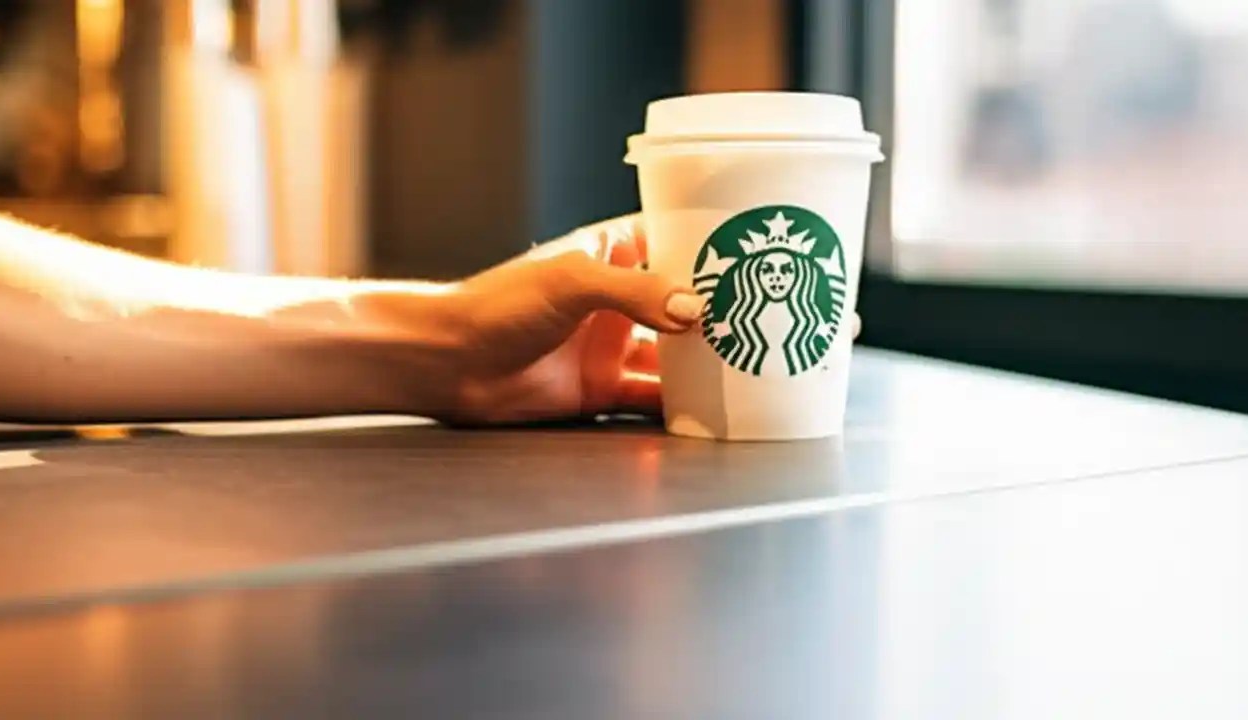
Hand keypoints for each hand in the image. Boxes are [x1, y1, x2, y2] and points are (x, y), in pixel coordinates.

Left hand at [394, 214, 861, 424]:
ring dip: (727, 363)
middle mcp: (623, 299)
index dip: (731, 245)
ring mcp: (616, 347)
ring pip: (686, 356)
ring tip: (781, 365)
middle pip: (699, 303)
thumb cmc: (496, 303)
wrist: (445, 362)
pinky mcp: (604, 391)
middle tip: (802, 313)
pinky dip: (691, 409)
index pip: (686, 239)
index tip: (781, 248)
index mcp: (616, 252)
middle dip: (746, 310)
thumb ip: (634, 294)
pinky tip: (730, 413)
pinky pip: (659, 401)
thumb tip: (697, 312)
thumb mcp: (568, 281)